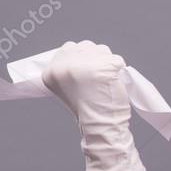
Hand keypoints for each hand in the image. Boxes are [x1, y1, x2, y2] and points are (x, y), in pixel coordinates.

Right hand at [42, 40, 145, 170]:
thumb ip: (67, 68)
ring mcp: (84, 65)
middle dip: (95, 56)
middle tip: (98, 76)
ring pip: (102, 49)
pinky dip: (119, 68)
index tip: (87, 71)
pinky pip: (116, 59)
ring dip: (107, 60)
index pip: (68, 47)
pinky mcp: (102, 67)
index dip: (82, 57)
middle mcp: (65, 65)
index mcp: (52, 70)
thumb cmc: (85, 108)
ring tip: (104, 80)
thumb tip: (79, 51)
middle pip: (86, 45)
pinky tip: (113, 80)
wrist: (99, 125)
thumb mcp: (65, 86)